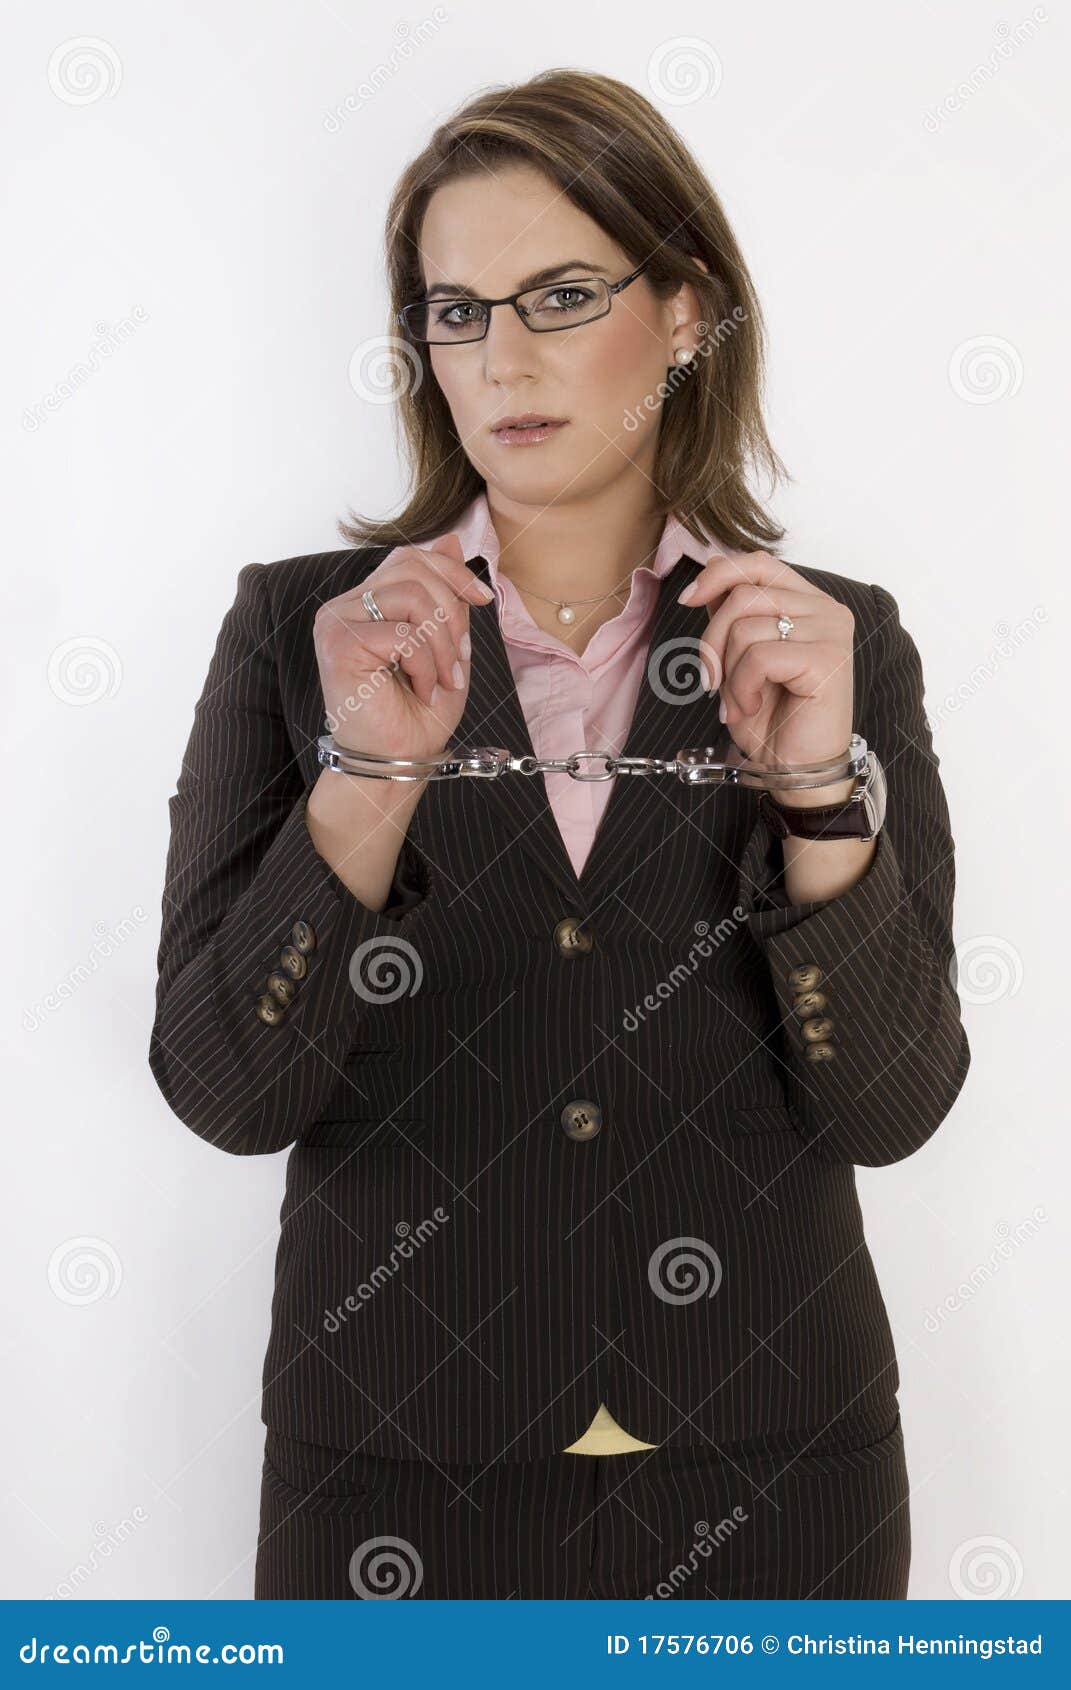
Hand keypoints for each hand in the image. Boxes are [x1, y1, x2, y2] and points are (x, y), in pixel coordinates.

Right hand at [313, 534, 493, 762]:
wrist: (400, 759)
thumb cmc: (417, 712)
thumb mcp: (446, 644)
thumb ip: (446, 596)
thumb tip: (451, 540)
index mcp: (368, 602)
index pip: (411, 558)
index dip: (452, 571)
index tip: (483, 599)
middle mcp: (346, 606)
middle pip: (413, 569)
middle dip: (452, 614)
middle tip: (457, 660)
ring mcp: (337, 622)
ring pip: (411, 595)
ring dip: (441, 643)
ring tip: (442, 678)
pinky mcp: (338, 643)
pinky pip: (402, 633)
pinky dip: (424, 663)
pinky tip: (421, 688)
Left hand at [678, 551, 856, 802]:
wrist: (794, 766)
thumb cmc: (772, 717)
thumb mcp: (739, 658)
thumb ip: (733, 616)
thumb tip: (708, 578)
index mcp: (807, 602)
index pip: (759, 563)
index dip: (718, 574)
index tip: (688, 599)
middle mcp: (825, 609)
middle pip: (743, 594)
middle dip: (712, 640)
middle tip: (713, 681)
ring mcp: (830, 632)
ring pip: (746, 625)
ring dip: (728, 672)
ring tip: (739, 701)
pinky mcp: (828, 658)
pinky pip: (759, 656)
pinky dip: (742, 686)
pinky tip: (751, 706)